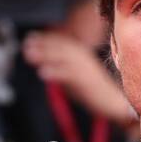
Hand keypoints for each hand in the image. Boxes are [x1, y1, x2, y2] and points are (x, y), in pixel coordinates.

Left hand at [22, 29, 137, 129]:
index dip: (46, 39)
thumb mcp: (76, 76)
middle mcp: (84, 59)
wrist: (115, 103)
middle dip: (43, 44)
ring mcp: (86, 69)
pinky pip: (69, 75)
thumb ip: (62, 68)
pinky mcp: (87, 82)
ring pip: (63, 58)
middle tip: (26, 44)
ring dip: (45, 55)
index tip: (30, 38)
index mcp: (82, 56)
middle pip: (61, 47)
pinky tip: (42, 72)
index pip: (62, 43)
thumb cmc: (95, 91)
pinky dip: (55, 72)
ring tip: (29, 55)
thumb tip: (44, 64)